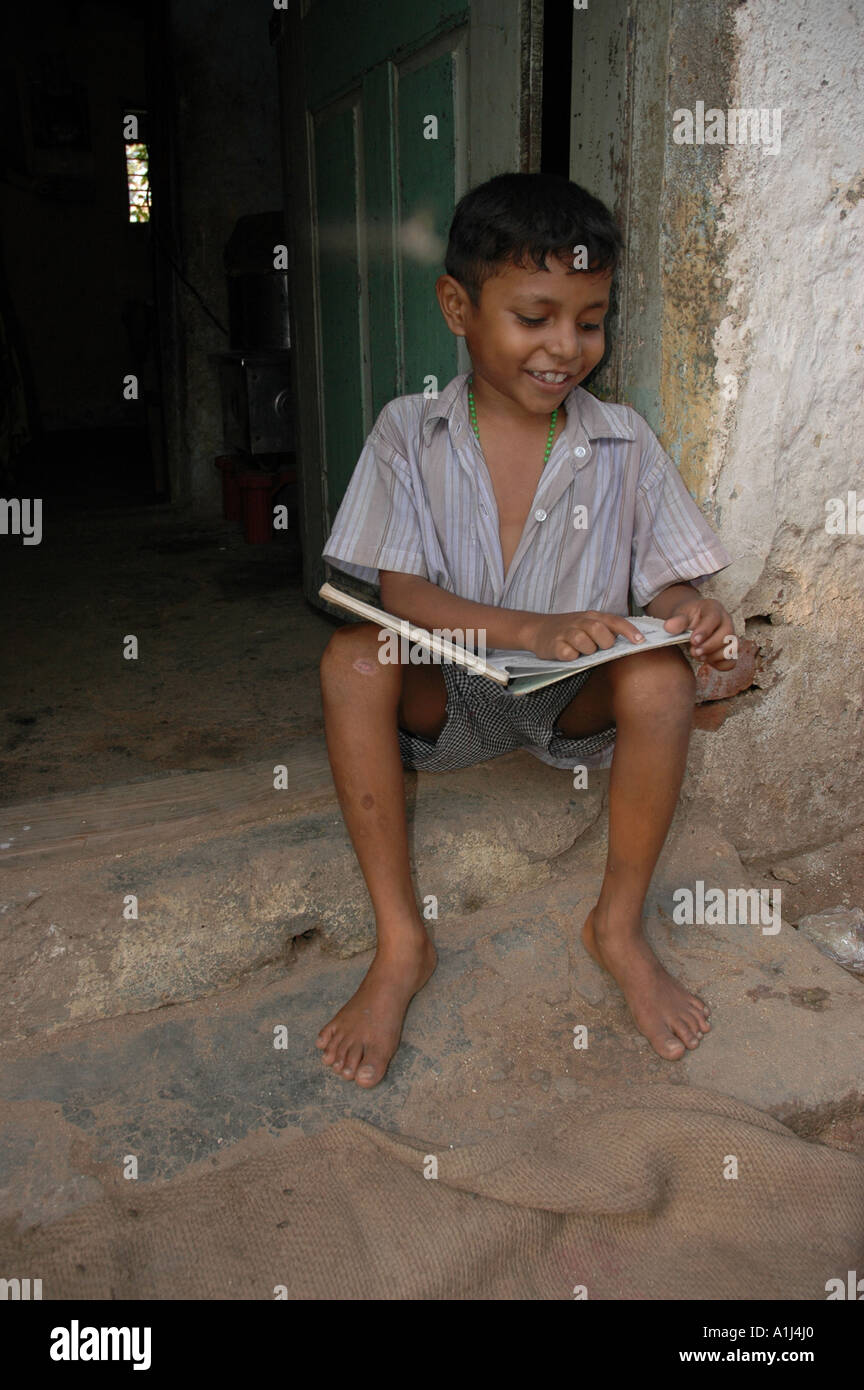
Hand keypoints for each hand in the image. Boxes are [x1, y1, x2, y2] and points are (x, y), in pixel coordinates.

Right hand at [523, 610, 647, 660]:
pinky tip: (570, 655)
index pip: (614, 621)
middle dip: (605, 642)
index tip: (640, 641)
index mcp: (592, 616)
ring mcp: (566, 633)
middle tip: (601, 648)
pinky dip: (572, 657)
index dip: (628, 630)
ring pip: (583, 641)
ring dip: (587, 650)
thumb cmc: (570, 629)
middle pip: (599, 629)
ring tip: (583, 652)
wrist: (538, 629)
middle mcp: (580, 621)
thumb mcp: (588, 624)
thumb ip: (607, 629)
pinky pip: (568, 653)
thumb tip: (632, 641)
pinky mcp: (554, 645)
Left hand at [663, 598, 735, 668]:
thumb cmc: (686, 618)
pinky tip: (706, 661)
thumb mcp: (679, 615)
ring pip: (732, 649)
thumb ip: (676, 621)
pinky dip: (719, 665)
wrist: (689, 622)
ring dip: (714, 656)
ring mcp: (730, 636)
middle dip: (709, 646)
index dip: (705, 631)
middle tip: (693, 651)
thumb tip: (669, 627)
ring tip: (698, 656)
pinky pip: (731, 662)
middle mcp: (726, 621)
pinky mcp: (729, 650)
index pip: (714, 618)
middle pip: (727, 634)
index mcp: (713, 608)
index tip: (693, 641)